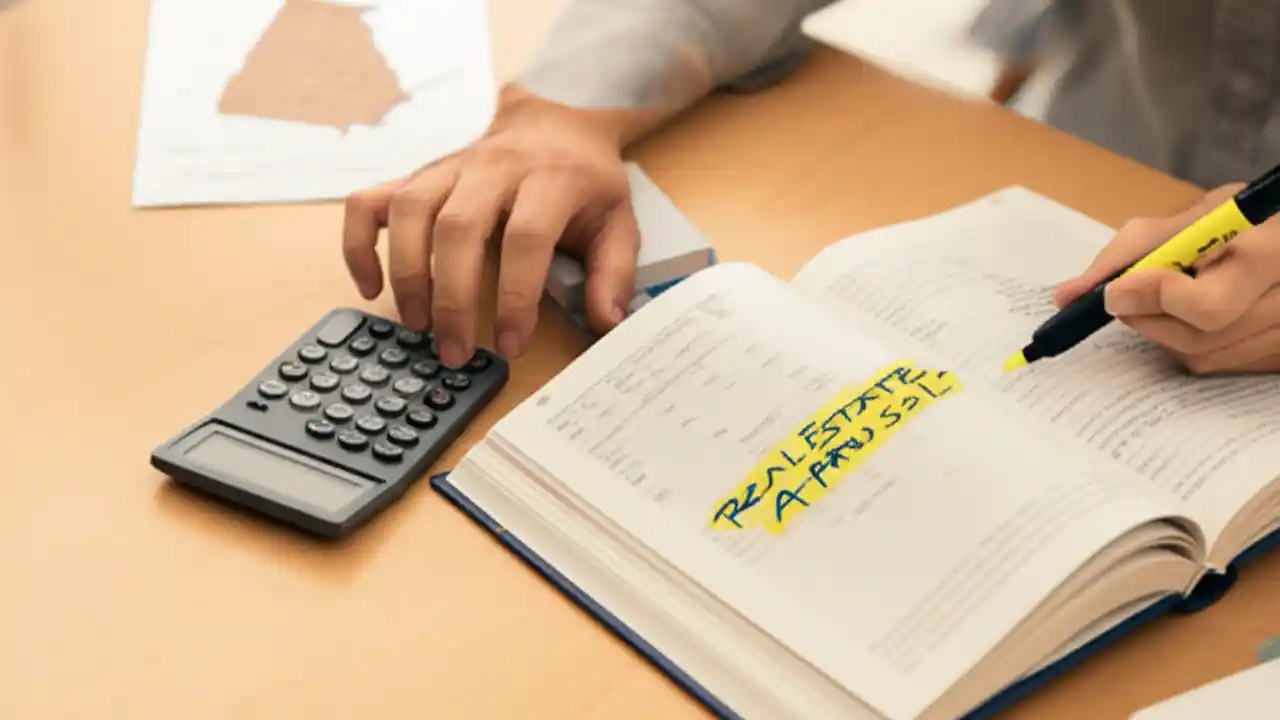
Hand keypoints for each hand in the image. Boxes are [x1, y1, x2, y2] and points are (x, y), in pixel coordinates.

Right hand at [342, 86, 648, 367]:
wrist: (555, 121)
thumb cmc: (584, 183)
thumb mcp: (618, 222)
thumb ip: (613, 273)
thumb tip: (604, 322)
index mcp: (550, 178)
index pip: (526, 238)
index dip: (516, 297)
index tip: (512, 345)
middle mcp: (493, 167)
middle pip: (458, 227)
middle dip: (452, 296)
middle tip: (455, 350)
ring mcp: (449, 168)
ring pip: (410, 211)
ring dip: (406, 273)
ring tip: (417, 325)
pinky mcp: (417, 174)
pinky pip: (369, 201)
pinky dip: (359, 244)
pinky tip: (370, 287)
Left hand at [1054, 183, 1279, 373]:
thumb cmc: (1243, 220)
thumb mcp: (1195, 217)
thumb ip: (1130, 252)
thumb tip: (1068, 297)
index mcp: (1272, 255)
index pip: (1207, 306)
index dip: (1155, 300)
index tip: (1117, 289)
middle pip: (1197, 339)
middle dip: (1148, 318)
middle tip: (1128, 295)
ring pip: (1202, 357)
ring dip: (1165, 330)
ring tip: (1168, 296)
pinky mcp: (1276, 356)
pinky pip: (1219, 364)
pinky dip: (1191, 341)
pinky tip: (1194, 312)